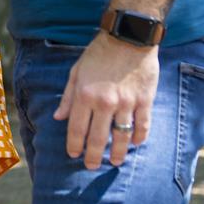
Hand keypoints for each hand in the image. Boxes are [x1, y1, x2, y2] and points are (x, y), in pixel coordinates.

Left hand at [53, 33, 159, 168]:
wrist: (129, 37)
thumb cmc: (99, 53)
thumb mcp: (76, 71)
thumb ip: (68, 97)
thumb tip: (58, 118)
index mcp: (85, 94)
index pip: (77, 129)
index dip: (74, 145)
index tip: (73, 155)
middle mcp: (105, 102)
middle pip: (98, 138)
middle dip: (93, 156)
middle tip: (91, 166)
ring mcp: (127, 102)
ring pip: (122, 137)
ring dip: (118, 153)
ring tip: (115, 162)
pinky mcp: (145, 100)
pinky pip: (142, 125)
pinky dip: (139, 138)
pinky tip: (135, 144)